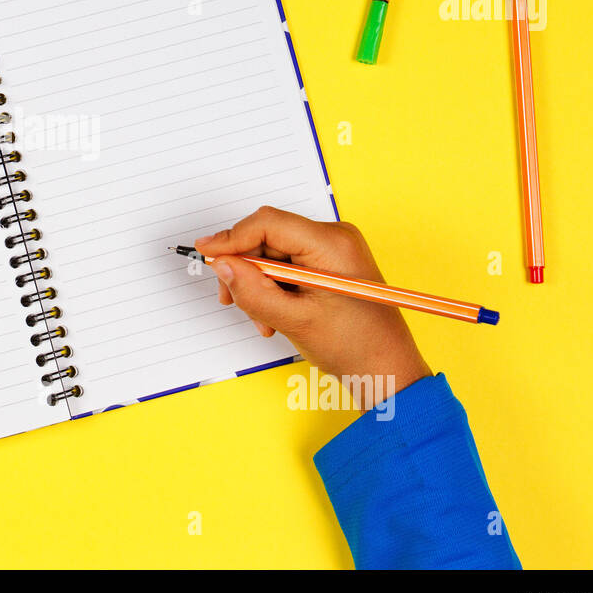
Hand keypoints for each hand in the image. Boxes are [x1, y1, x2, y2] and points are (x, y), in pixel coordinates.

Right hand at [194, 206, 430, 406]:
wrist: (385, 369)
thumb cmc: (355, 347)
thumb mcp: (294, 320)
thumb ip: (253, 291)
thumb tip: (222, 265)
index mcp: (332, 244)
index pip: (268, 224)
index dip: (232, 238)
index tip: (207, 252)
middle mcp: (334, 238)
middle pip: (268, 238)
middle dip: (246, 269)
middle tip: (232, 299)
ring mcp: (332, 250)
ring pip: (273, 254)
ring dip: (258, 284)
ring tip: (263, 319)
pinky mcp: (328, 263)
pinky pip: (287, 264)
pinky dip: (273, 287)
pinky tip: (274, 315)